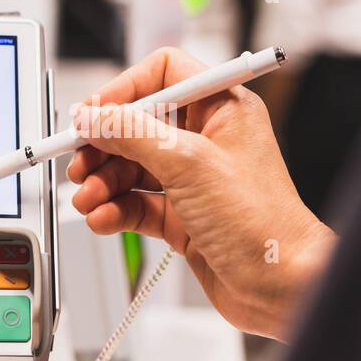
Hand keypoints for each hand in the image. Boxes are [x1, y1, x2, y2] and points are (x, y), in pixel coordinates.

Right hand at [67, 47, 336, 339]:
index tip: (93, 114)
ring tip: (88, 199)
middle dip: (104, 145)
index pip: (163, 75)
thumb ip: (132, 134)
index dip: (124, 91)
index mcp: (222, 108)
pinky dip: (115, 209)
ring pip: (132, 167)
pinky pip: (137, 203)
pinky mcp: (183, 216)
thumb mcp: (187, 163)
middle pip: (138, 125)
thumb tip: (92, 117)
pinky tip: (103, 219)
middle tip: (79, 163)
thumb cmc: (261, 220)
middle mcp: (207, 139)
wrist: (281, 284)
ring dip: (103, 182)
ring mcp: (194, 180)